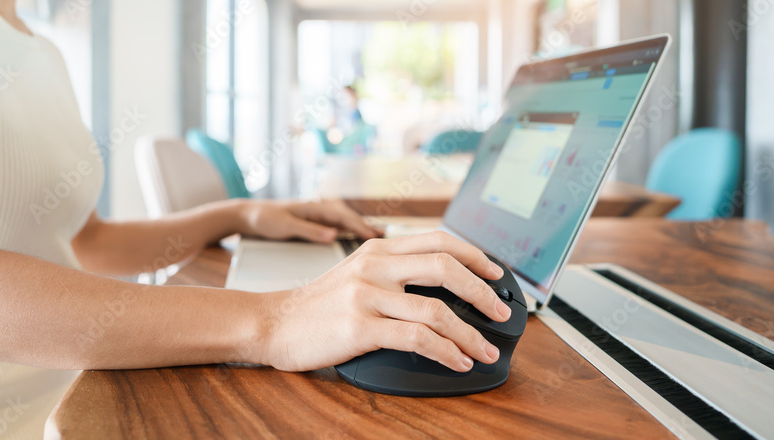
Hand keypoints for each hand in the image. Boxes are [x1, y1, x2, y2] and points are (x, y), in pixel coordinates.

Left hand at [237, 199, 382, 241]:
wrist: (249, 215)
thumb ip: (309, 231)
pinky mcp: (314, 221)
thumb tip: (333, 236)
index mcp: (314, 207)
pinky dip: (350, 230)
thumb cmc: (265, 219)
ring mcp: (317, 215)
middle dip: (366, 226)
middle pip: (348, 217)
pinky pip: (337, 225)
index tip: (374, 237)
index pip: (343, 217)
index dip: (360, 226)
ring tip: (379, 236)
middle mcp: (318, 208)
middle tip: (386, 237)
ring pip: (345, 220)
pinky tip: (357, 236)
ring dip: (360, 227)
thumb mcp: (285, 226)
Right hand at [258, 231, 509, 372]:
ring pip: (436, 309)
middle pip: (445, 267)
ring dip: (470, 334)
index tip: (496, 274)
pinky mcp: (360, 326)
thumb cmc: (317, 305)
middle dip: (482, 292)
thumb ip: (393, 271)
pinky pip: (416, 338)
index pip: (439, 240)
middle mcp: (375, 265)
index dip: (475, 256)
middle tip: (501, 312)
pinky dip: (445, 351)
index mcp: (378, 248)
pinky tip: (456, 361)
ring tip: (484, 350)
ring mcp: (367, 295)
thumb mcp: (356, 273)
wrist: (273, 323)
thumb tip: (441, 283)